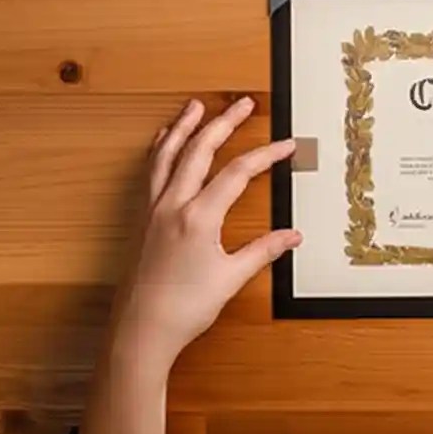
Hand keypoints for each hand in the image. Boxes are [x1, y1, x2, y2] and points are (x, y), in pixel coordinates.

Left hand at [111, 96, 301, 365]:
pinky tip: (164, 143)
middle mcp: (172, 204)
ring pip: (167, 155)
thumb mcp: (231, 278)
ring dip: (183, 127)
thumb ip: (263, 251)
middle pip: (199, 150)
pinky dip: (160, 150)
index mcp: (198, 216)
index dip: (265, 155)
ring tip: (195, 107)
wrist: (140, 330)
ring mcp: (153, 209)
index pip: (237, 173)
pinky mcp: (142, 219)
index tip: (286, 145)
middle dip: (223, 123)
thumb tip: (292, 235)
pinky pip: (150, 172)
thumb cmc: (183, 308)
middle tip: (242, 103)